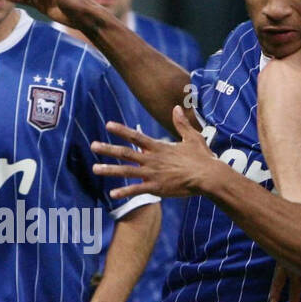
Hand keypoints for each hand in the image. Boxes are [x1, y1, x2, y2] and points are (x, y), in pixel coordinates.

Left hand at [93, 106, 216, 198]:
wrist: (208, 177)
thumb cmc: (203, 158)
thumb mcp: (193, 137)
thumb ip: (181, 123)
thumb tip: (176, 107)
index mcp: (159, 147)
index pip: (136, 136)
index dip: (121, 130)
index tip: (108, 125)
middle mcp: (152, 159)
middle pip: (125, 152)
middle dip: (108, 149)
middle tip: (92, 145)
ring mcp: (153, 174)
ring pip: (127, 171)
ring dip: (109, 170)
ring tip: (95, 168)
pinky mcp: (157, 188)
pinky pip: (137, 190)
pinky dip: (124, 192)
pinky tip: (112, 194)